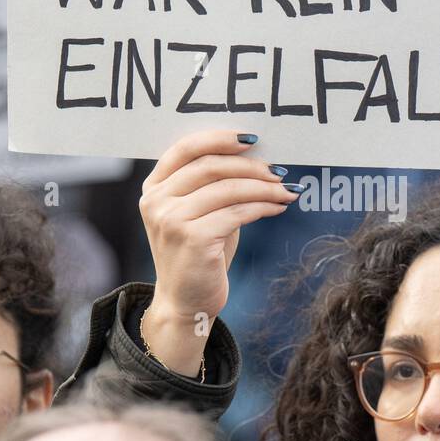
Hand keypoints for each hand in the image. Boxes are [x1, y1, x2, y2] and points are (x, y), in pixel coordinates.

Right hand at [138, 130, 300, 374]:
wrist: (186, 302)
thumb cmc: (199, 254)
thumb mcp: (199, 212)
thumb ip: (214, 184)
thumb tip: (258, 158)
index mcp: (154, 187)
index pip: (185, 148)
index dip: (219, 138)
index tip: (251, 139)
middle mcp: (156, 200)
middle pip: (211, 165)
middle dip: (251, 166)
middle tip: (279, 170)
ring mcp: (171, 219)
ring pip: (229, 189)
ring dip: (264, 187)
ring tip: (286, 190)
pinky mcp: (193, 238)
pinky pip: (237, 212)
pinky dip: (263, 207)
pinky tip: (278, 207)